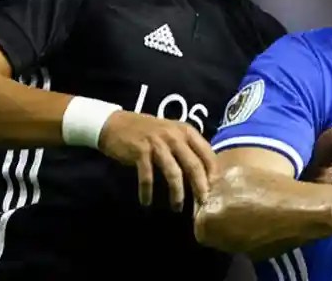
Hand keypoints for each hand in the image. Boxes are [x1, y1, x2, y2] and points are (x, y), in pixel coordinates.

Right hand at [96, 111, 216, 209]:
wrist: (116, 124)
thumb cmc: (148, 132)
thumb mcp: (172, 133)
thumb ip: (187, 147)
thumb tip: (204, 172)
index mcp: (187, 131)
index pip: (207, 153)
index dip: (213, 173)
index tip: (215, 190)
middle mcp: (175, 136)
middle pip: (194, 165)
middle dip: (200, 187)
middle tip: (202, 204)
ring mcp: (158, 143)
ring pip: (174, 173)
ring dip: (177, 193)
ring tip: (177, 208)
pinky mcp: (141, 152)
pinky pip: (147, 177)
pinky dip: (147, 191)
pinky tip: (146, 202)